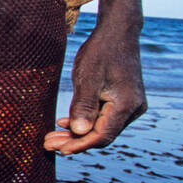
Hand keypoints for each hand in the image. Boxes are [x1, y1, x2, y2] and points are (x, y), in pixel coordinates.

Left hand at [44, 27, 146, 154]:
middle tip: (48, 144)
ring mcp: (131, 106)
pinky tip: (64, 123)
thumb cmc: (101, 51)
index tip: (59, 150)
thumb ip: (84, 105)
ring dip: (77, 133)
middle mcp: (134, 109)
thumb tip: (79, 132)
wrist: (118, 32)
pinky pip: (104, 118)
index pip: (101, 135)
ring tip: (52, 137)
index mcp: (127, 105)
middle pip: (101, 135)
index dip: (80, 145)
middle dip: (74, 141)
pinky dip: (85, 122)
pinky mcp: (124, 101)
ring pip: (102, 128)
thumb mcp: (88, 77)